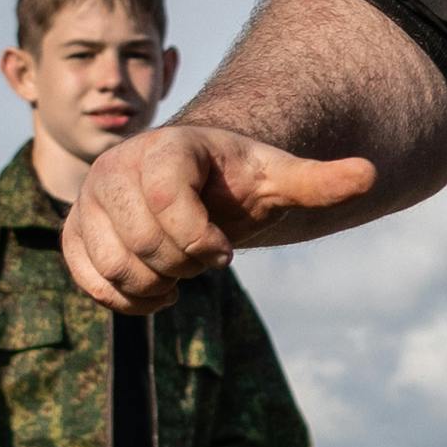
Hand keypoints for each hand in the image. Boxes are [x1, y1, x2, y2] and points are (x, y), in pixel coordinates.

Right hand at [65, 123, 379, 310]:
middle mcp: (115, 167)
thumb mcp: (280, 178)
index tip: (225, 250)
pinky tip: (157, 292)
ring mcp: (88, 201)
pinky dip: (124, 299)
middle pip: (145, 240)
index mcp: (165, 148)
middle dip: (184, 264)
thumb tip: (371, 175)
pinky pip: (89, 281)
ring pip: (115, 265)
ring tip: (180, 271)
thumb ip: (318, 180)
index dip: (201, 238)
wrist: (195, 183)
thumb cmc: (239, 180)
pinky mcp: (75, 233)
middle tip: (204, 255)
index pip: (170, 200)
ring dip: (156, 284)